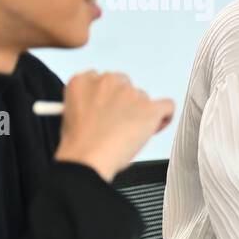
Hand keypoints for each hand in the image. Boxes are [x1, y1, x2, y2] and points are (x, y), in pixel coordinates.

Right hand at [53, 71, 175, 180]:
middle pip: (126, 87)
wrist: (88, 157)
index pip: (104, 82)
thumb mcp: (71, 115)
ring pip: (144, 98)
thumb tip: (103, 111)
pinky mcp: (150, 107)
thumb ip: (90, 104)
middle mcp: (108, 81)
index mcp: (84, 81)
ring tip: (130, 135)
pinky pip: (168, 106)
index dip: (109, 98)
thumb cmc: (79, 144)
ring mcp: (130, 93)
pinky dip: (165, 117)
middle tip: (121, 125)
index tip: (109, 111)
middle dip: (126, 104)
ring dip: (141, 113)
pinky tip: (156, 126)